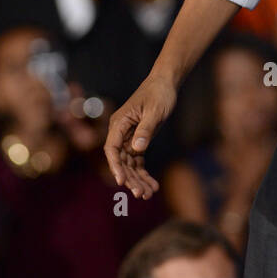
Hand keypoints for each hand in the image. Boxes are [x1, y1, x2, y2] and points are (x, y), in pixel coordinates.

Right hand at [104, 73, 176, 198]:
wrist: (165, 83)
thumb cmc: (158, 94)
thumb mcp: (155, 111)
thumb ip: (146, 130)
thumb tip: (137, 148)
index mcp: (119, 123)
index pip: (112, 149)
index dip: (115, 166)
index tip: (121, 181)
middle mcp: (120, 132)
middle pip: (120, 160)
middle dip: (130, 178)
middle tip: (141, 194)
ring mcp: (128, 137)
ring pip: (129, 164)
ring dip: (137, 179)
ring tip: (148, 194)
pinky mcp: (138, 140)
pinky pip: (138, 161)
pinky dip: (144, 173)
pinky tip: (152, 185)